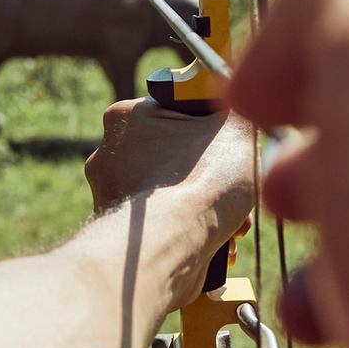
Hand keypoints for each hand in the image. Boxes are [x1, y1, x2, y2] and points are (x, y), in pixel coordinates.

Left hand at [85, 100, 255, 305]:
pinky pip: (164, 222)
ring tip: (233, 221)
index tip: (228, 148)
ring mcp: (111, 195)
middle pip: (175, 155)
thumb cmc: (202, 181)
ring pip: (172, 191)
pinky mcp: (121, 233)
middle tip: (234, 187)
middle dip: (210, 174)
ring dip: (205, 204)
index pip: (175, 111)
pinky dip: (189, 228)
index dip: (208, 130)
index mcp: (125, 117)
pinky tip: (216, 239)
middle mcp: (108, 154)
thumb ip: (236, 106)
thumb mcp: (235, 128)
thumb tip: (240, 101)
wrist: (175, 246)